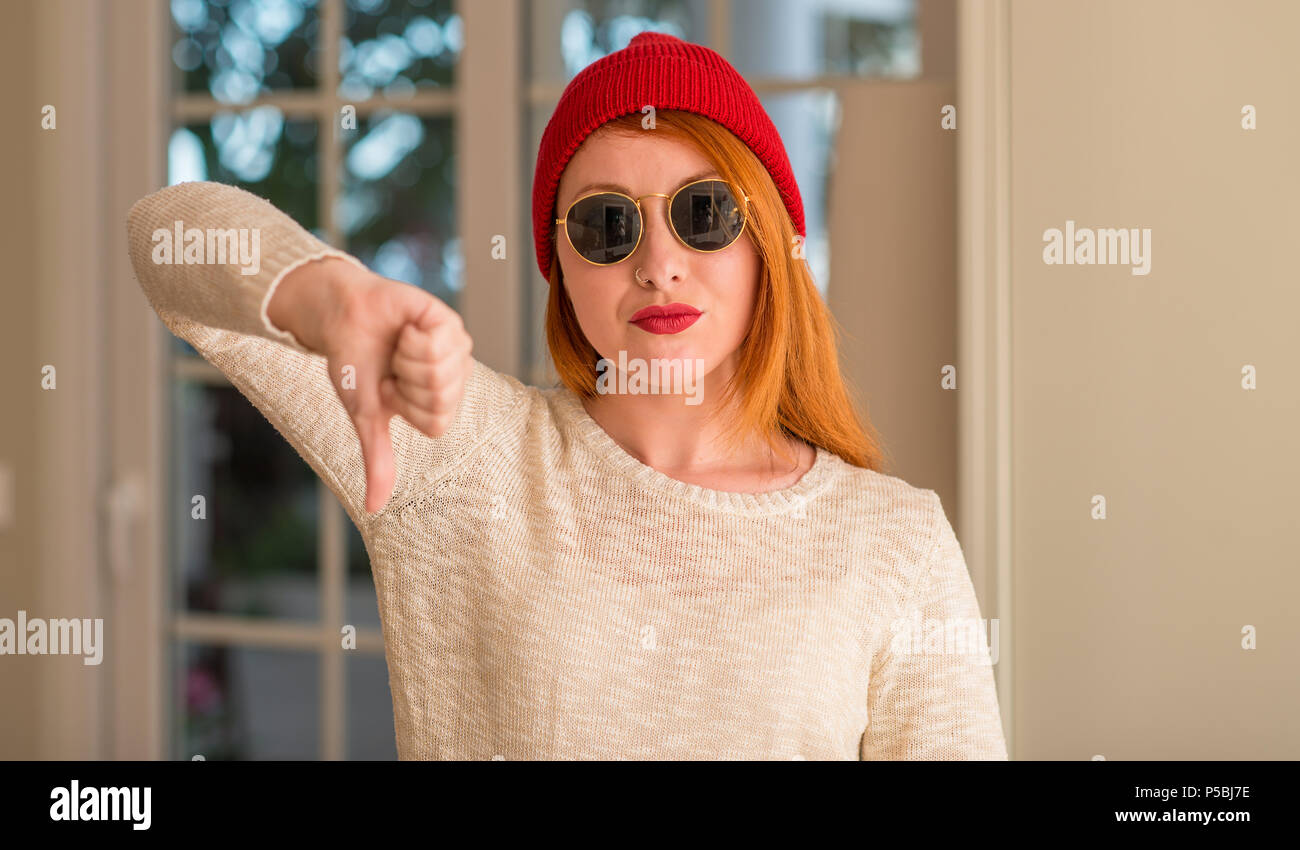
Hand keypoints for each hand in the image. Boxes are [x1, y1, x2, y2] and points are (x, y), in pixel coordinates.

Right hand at [274, 259, 473, 513]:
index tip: (389, 390)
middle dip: (404, 383)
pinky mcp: (449, 321)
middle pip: (440, 398)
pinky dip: (411, 336)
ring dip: (405, 359)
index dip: (405, 407)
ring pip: (440, 371)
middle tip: (392, 367)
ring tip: (398, 346)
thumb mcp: (366, 417)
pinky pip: (439, 341)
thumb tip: (373, 508)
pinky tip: (406, 327)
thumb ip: (378, 459)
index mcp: (439, 405)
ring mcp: (455, 349)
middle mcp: (453, 379)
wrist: (340, 317)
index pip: (437, 423)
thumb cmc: (355, 365)